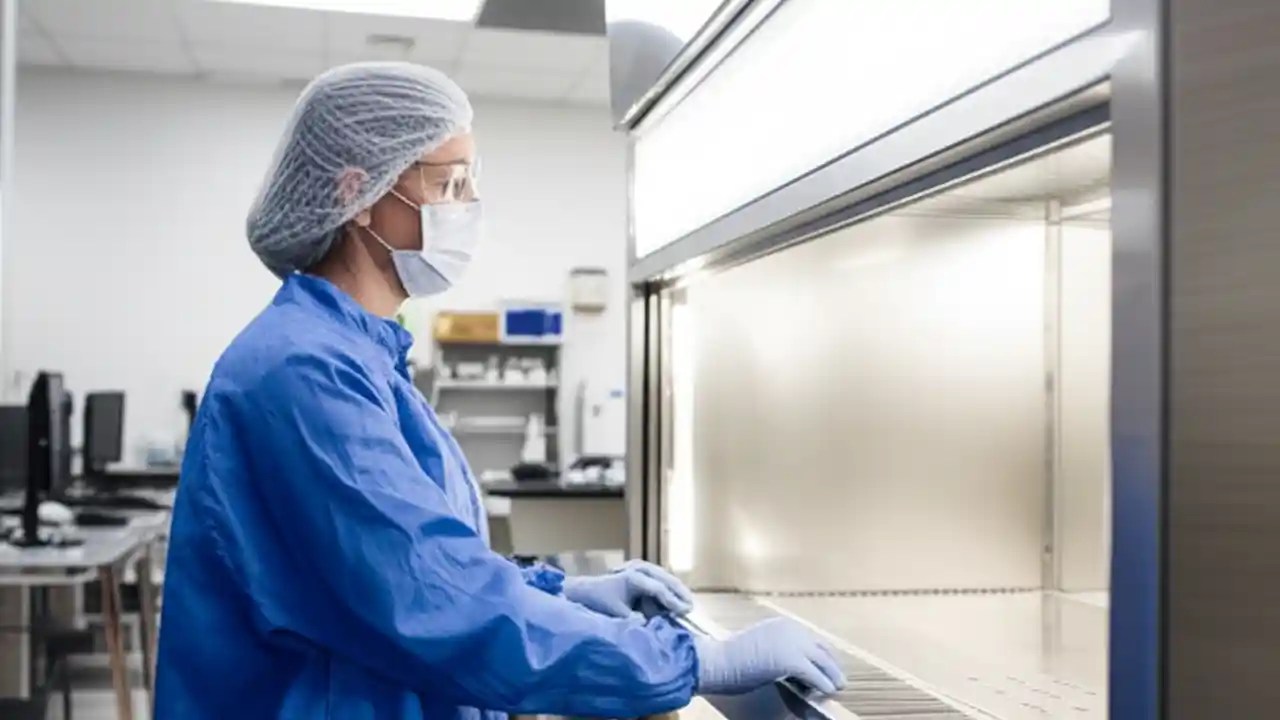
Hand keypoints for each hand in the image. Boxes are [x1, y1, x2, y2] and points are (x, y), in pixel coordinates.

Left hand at [562, 560, 693, 618]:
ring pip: (665, 577)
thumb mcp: (615, 613)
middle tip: (691, 607)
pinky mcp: (642, 571)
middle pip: (666, 579)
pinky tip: (676, 599)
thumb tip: (649, 624)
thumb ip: (632, 619)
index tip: (684, 611)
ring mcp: (641, 567)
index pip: (658, 589)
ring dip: (676, 590)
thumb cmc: (600, 602)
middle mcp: (639, 569)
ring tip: (687, 604)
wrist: (587, 589)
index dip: (672, 600)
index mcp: (633, 577)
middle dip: (680, 593)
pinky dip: (669, 588)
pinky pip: (660, 579)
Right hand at [694, 618, 845, 695]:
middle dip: (831, 665)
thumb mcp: (759, 647)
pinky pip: (817, 676)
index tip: (825, 667)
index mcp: (782, 625)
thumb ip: (778, 651)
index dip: (821, 656)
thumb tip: (796, 668)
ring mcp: (792, 643)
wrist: (716, 661)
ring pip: (823, 661)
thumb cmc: (729, 659)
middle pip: (822, 648)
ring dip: (831, 675)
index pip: (811, 639)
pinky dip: (824, 685)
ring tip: (835, 686)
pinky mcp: (793, 661)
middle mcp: (790, 629)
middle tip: (837, 679)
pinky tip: (826, 692)